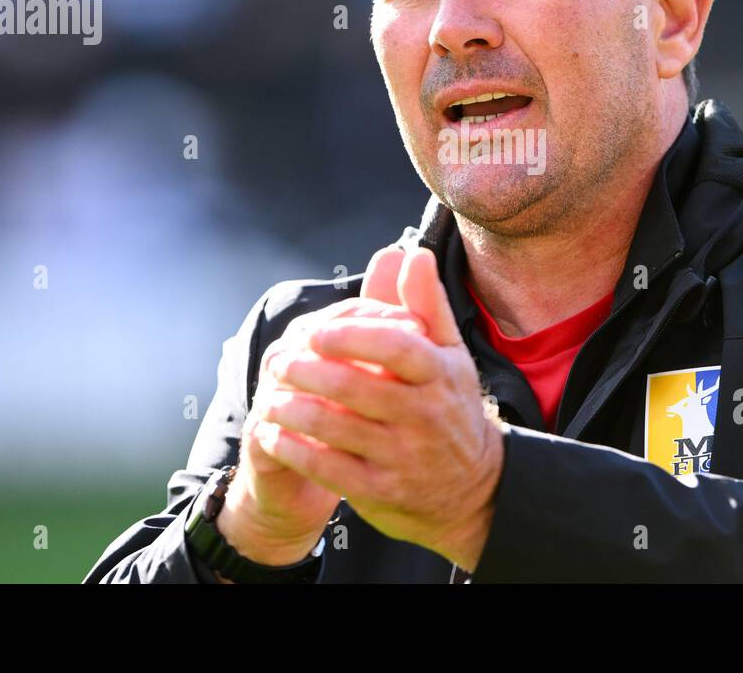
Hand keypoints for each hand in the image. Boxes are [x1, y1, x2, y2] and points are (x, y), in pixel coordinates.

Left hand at [262, 245, 505, 570]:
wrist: (473, 488)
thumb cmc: (450, 405)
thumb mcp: (449, 353)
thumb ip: (424, 302)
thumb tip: (409, 252)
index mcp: (439, 374)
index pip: (397, 348)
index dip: (353, 336)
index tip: (316, 330)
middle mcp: (423, 415)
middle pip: (355, 387)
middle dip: (306, 371)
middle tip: (277, 359)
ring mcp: (402, 456)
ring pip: (335, 429)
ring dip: (292, 408)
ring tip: (269, 393)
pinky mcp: (381, 491)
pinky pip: (327, 469)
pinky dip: (294, 449)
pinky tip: (274, 432)